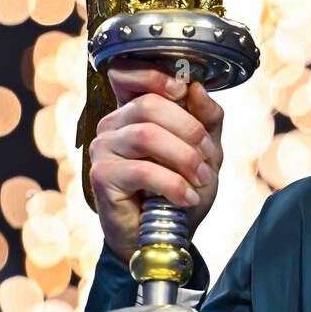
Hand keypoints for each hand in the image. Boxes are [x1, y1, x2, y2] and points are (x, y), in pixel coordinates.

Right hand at [88, 62, 224, 263]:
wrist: (166, 235)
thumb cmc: (181, 190)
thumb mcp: (206, 151)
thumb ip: (206, 119)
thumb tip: (196, 88)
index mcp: (135, 112)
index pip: (131, 75)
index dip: (157, 76)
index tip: (184, 91)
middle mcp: (113, 125)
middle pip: (151, 105)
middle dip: (190, 131)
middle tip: (208, 158)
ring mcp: (103, 149)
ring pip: (147, 135)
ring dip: (185, 159)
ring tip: (201, 180)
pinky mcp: (101, 176)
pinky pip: (142, 169)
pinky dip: (174, 183)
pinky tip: (187, 197)